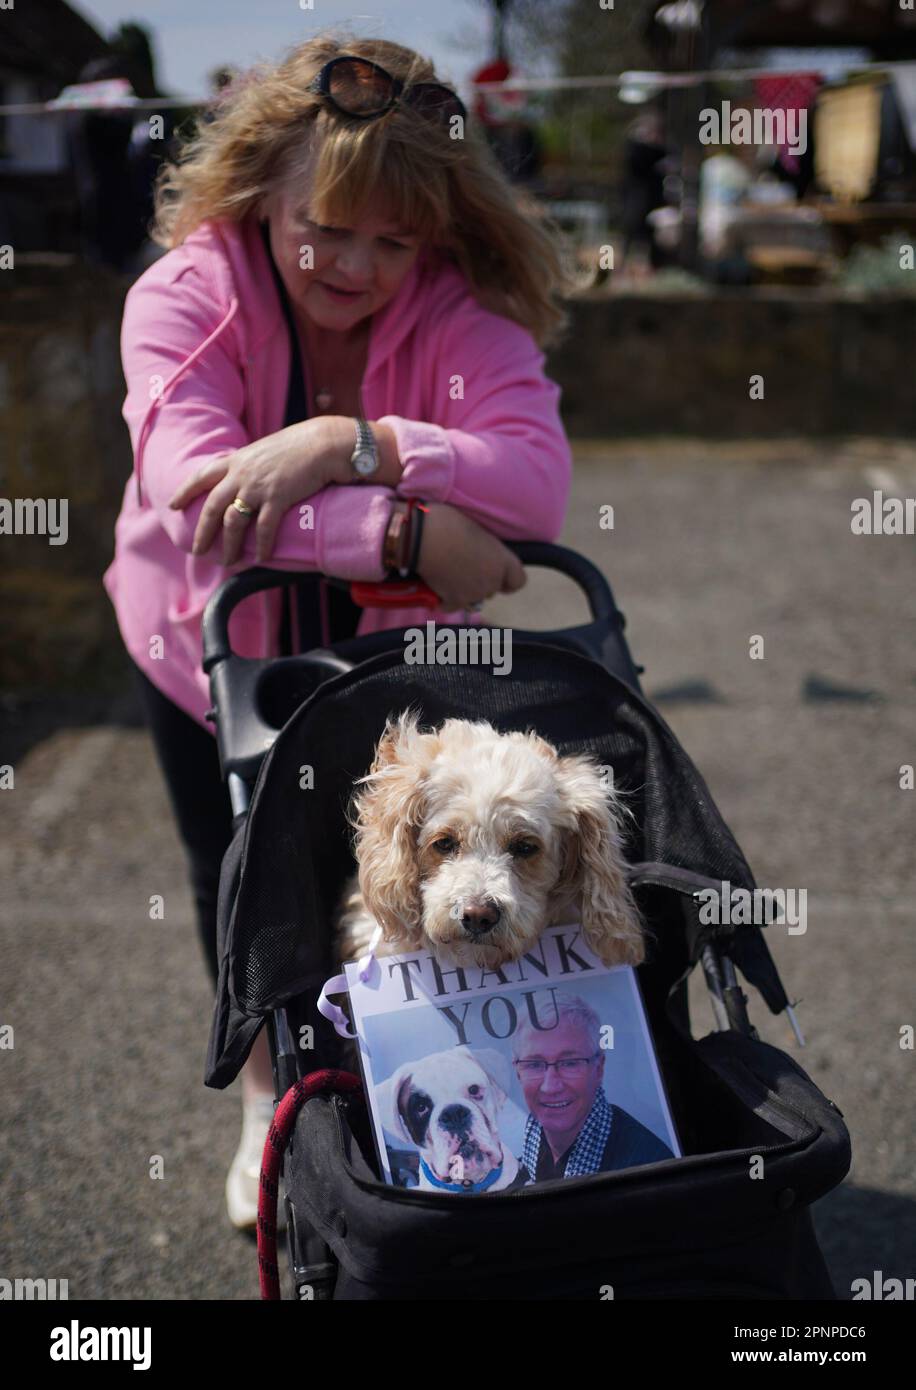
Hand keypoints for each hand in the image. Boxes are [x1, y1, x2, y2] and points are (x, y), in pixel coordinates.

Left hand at [167, 417, 353, 564]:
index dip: (185, 491)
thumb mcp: (265, 450)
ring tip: (227, 561)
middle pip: (213, 507)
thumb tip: (245, 478)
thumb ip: (251, 465)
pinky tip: (259, 558)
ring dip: (229, 545)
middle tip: (197, 550)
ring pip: (234, 522)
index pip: (202, 476)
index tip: (173, 505)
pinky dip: (260, 546)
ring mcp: (258, 487)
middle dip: (203, 531)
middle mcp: (242, 474)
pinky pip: (264, 528)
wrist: (322, 443)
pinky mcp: (278, 498)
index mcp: (236, 460)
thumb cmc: (299, 446)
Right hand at [416, 503, 526, 609]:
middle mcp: (493, 580)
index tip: (497, 575)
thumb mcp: (476, 531)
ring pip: (473, 598)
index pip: (518, 581)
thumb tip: (479, 555)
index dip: (508, 579)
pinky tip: (435, 584)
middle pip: (492, 589)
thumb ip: (486, 550)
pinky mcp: (454, 601)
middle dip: (481, 581)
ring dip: (463, 590)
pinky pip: (452, 605)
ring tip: (448, 573)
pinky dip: (444, 598)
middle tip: (464, 566)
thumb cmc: (446, 523)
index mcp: (502, 560)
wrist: (421, 537)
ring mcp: (474, 593)